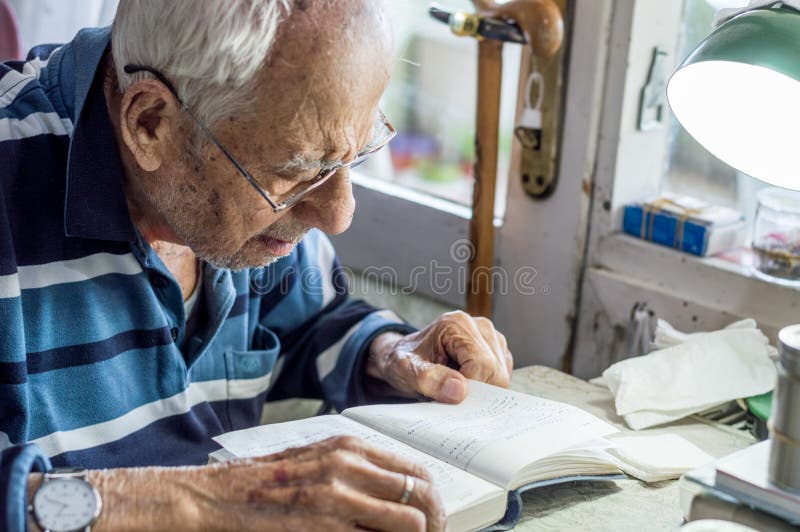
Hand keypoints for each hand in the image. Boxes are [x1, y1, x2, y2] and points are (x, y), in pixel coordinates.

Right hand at [29, 437, 445, 530]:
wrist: (217, 494)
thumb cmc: (266, 480)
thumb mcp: (316, 461)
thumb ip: (355, 472)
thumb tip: (395, 493)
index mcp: (349, 446)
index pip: (415, 470)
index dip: (431, 499)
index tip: (432, 518)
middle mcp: (347, 464)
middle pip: (420, 493)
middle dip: (434, 521)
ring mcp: (335, 494)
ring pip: (408, 521)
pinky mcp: (321, 523)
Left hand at [366, 311, 513, 402]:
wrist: (404, 357)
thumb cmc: (404, 362)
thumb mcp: (406, 371)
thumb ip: (429, 380)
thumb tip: (460, 391)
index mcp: (457, 324)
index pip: (482, 365)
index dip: (469, 388)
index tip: (447, 395)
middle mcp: (480, 326)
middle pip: (496, 372)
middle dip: (475, 391)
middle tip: (448, 393)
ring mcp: (491, 338)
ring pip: (502, 377)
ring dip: (480, 390)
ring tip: (453, 384)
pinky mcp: (498, 351)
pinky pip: (502, 378)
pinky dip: (485, 388)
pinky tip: (465, 383)